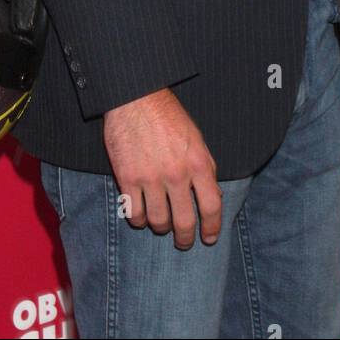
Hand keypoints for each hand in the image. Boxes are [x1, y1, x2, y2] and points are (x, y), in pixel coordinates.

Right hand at [103, 88, 221, 249]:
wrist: (135, 98)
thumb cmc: (168, 116)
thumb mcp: (196, 138)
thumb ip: (205, 168)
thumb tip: (212, 197)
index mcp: (198, 163)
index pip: (212, 206)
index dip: (212, 227)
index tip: (209, 238)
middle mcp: (176, 174)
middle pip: (184, 221)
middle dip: (185, 238)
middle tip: (183, 242)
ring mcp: (150, 178)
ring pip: (157, 222)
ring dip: (160, 228)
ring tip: (160, 224)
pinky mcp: (126, 177)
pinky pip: (133, 213)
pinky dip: (138, 219)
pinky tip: (140, 215)